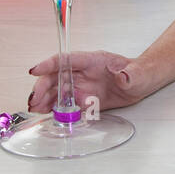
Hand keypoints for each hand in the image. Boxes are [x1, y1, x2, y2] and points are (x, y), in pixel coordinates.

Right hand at [27, 50, 145, 112]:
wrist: (140, 84)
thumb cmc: (138, 73)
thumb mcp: (136, 74)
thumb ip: (129, 75)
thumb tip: (123, 76)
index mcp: (92, 61)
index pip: (66, 60)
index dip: (49, 64)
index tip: (34, 71)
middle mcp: (82, 72)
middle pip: (56, 76)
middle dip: (42, 87)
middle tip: (33, 100)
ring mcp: (81, 85)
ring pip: (56, 90)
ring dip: (43, 99)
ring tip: (34, 109)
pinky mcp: (83, 99)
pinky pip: (63, 103)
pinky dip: (52, 108)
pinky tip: (44, 113)